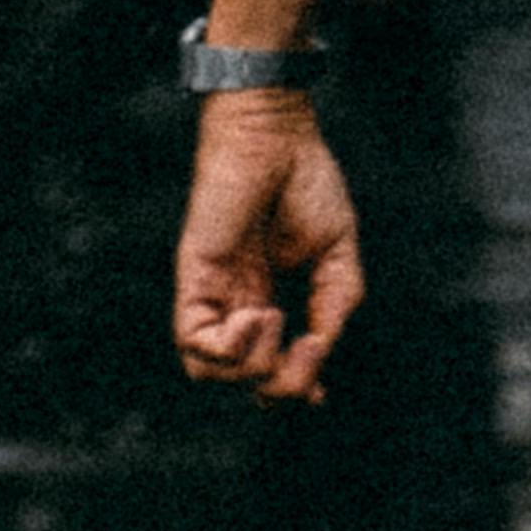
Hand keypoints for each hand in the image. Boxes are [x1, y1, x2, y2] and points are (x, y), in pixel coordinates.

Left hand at [172, 94, 364, 400]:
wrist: (277, 136)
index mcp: (267, 297)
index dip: (292, 389)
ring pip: (210, 373)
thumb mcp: (337, 257)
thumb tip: (321, 351)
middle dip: (283, 385)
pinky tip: (260, 313)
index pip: (266, 366)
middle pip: (241, 379)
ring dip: (252, 367)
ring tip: (276, 319)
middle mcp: (235, 303)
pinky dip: (229, 346)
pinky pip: (193, 342)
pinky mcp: (194, 279)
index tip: (320, 393)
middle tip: (310, 348)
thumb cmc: (306, 182)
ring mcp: (213, 294)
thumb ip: (332, 307)